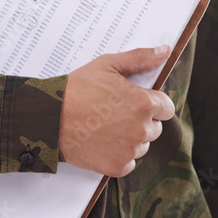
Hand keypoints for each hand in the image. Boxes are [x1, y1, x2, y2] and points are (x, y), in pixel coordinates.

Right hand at [59, 45, 174, 176]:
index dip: (152, 103)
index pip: (167, 108)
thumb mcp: (109, 65)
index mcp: (144, 103)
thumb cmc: (78, 88)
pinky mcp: (117, 166)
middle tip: (116, 113)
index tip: (135, 102)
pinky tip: (103, 142)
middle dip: (141, 120)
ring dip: (131, 138)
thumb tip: (164, 51)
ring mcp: (130, 150)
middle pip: (155, 128)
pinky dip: (119, 155)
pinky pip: (129, 162)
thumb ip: (140, 58)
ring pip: (142, 145)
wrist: (50, 117)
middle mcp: (141, 129)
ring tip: (107, 127)